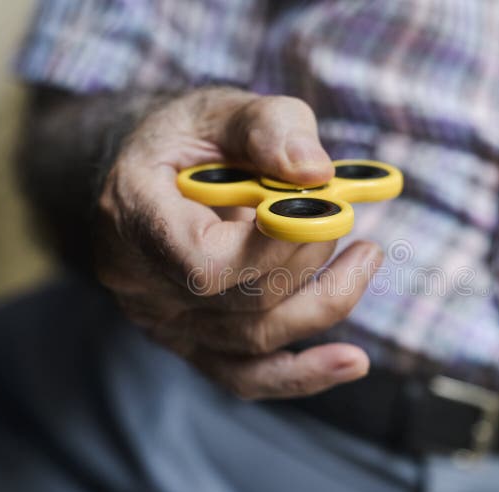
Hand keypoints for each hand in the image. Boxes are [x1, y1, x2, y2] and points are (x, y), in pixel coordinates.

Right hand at [95, 87, 381, 398]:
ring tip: (365, 258)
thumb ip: (269, 129)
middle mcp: (137, 280)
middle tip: (343, 216)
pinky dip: (303, 374)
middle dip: (309, 259)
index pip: (204, 263)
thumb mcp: (226, 109)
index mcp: (133, 212)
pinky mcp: (191, 342)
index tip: (322, 209)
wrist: (160, 174)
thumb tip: (317, 174)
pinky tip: (352, 362)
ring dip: (324, 302)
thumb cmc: (194, 138)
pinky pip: (245, 376)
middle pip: (239, 303)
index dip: (273, 247)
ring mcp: (162, 320)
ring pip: (253, 340)